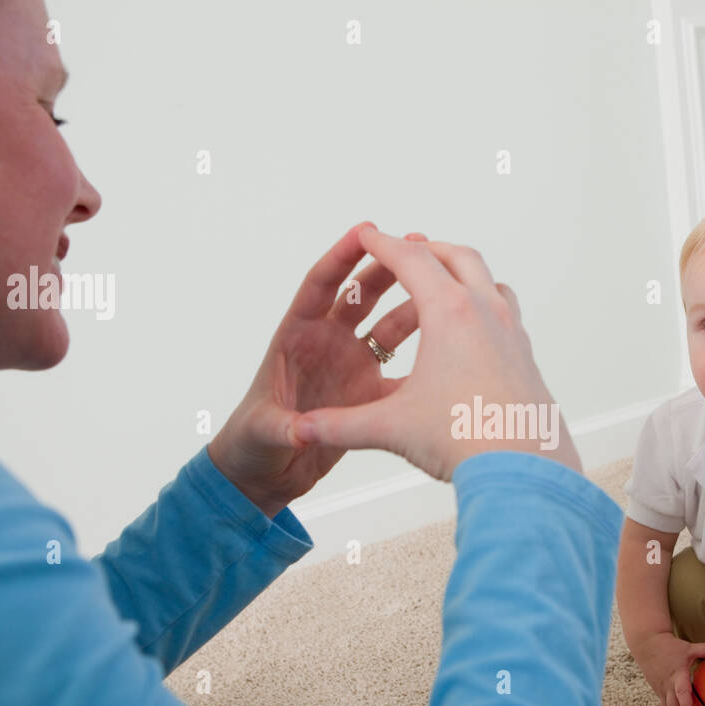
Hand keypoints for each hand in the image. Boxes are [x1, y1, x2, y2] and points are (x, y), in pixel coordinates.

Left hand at [207, 222, 426, 515]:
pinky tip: (453, 351)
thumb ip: (283, 428)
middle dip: (389, 268)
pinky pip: (405, 373)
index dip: (341, 258)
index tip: (365, 231)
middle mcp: (329, 345)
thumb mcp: (262, 432)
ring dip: (415, 307)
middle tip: (417, 244)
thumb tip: (298, 430)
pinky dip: (426, 362)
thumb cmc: (251, 443)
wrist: (267, 474)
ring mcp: (354, 366)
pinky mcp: (372, 394)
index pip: (320, 287)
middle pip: (362, 296)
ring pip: (390, 327)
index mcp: (296, 338)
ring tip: (445, 288)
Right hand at [290, 227, 582, 480]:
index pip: (409, 260)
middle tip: (400, 252)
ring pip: (487, 280)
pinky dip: (483, 304)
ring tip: (438, 285)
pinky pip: (504, 311)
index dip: (381, 244)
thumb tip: (301, 430)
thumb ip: (340, 426)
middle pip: (454, 256)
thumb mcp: (392, 429)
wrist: (524, 470)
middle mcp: (485, 311)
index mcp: (449, 313)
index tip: (366, 235)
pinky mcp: (526, 354)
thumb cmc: (464, 441)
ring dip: (460, 273)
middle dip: (424, 249)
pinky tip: (470, 330)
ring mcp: (511, 330)